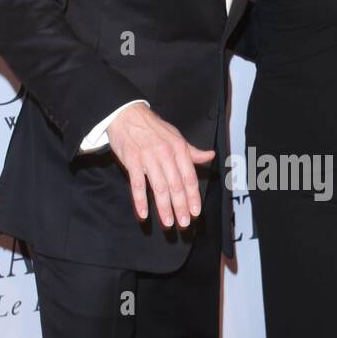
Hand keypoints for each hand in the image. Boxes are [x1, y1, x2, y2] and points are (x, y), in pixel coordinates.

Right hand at [106, 103, 214, 228]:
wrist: (126, 114)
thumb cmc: (152, 127)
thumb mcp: (176, 136)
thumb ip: (191, 151)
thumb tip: (210, 156)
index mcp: (179, 149)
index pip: (189, 177)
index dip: (193, 196)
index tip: (195, 212)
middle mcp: (165, 154)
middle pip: (176, 185)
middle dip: (181, 206)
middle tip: (184, 223)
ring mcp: (148, 158)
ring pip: (159, 187)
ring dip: (164, 208)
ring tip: (168, 222)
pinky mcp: (132, 161)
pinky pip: (137, 185)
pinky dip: (140, 201)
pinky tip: (143, 214)